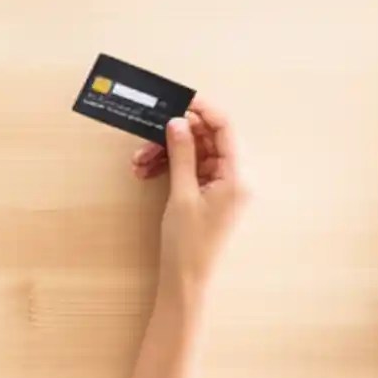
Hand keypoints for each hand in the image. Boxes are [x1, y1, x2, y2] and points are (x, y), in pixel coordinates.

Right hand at [130, 98, 249, 299]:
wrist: (187, 279)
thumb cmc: (189, 242)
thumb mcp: (182, 194)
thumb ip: (182, 154)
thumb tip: (178, 121)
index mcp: (238, 176)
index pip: (226, 128)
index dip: (203, 109)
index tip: (178, 99)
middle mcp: (236, 177)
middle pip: (208, 138)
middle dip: (176, 134)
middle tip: (148, 133)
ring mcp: (223, 185)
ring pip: (194, 152)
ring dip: (166, 151)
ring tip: (139, 161)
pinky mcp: (209, 192)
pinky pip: (190, 167)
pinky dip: (168, 165)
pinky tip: (146, 170)